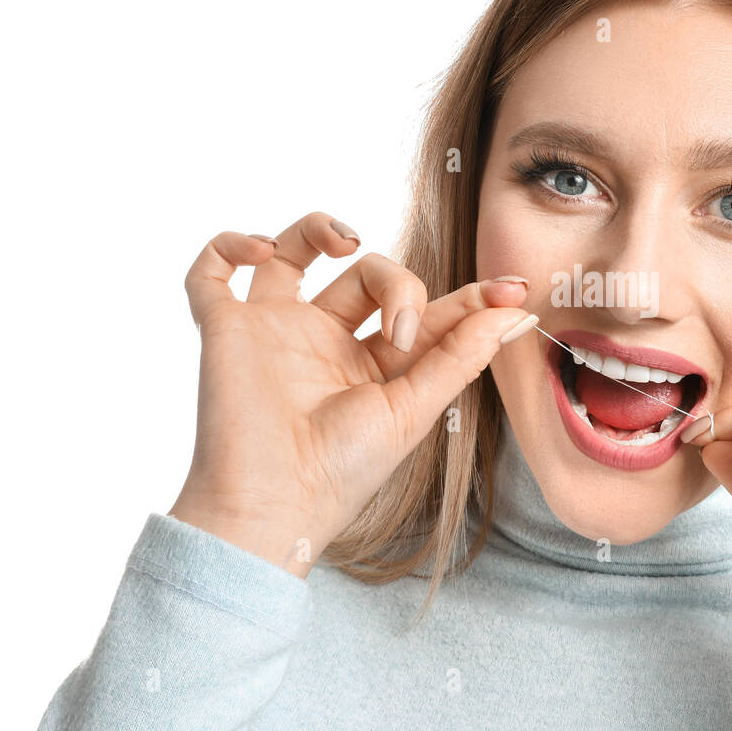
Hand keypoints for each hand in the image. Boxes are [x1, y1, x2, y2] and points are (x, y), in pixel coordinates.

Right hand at [168, 210, 537, 576]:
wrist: (273, 503)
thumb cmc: (343, 470)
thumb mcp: (415, 409)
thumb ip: (461, 355)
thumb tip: (519, 314)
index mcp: (374, 365)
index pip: (425, 310)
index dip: (468, 297)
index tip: (514, 289)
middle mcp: (325, 342)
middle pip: (367, 273)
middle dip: (398, 282)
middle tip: (403, 331)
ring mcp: (274, 332)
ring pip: (294, 252)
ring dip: (321, 227)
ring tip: (346, 241)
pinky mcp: (225, 330)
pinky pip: (212, 272)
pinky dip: (232, 245)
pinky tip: (263, 249)